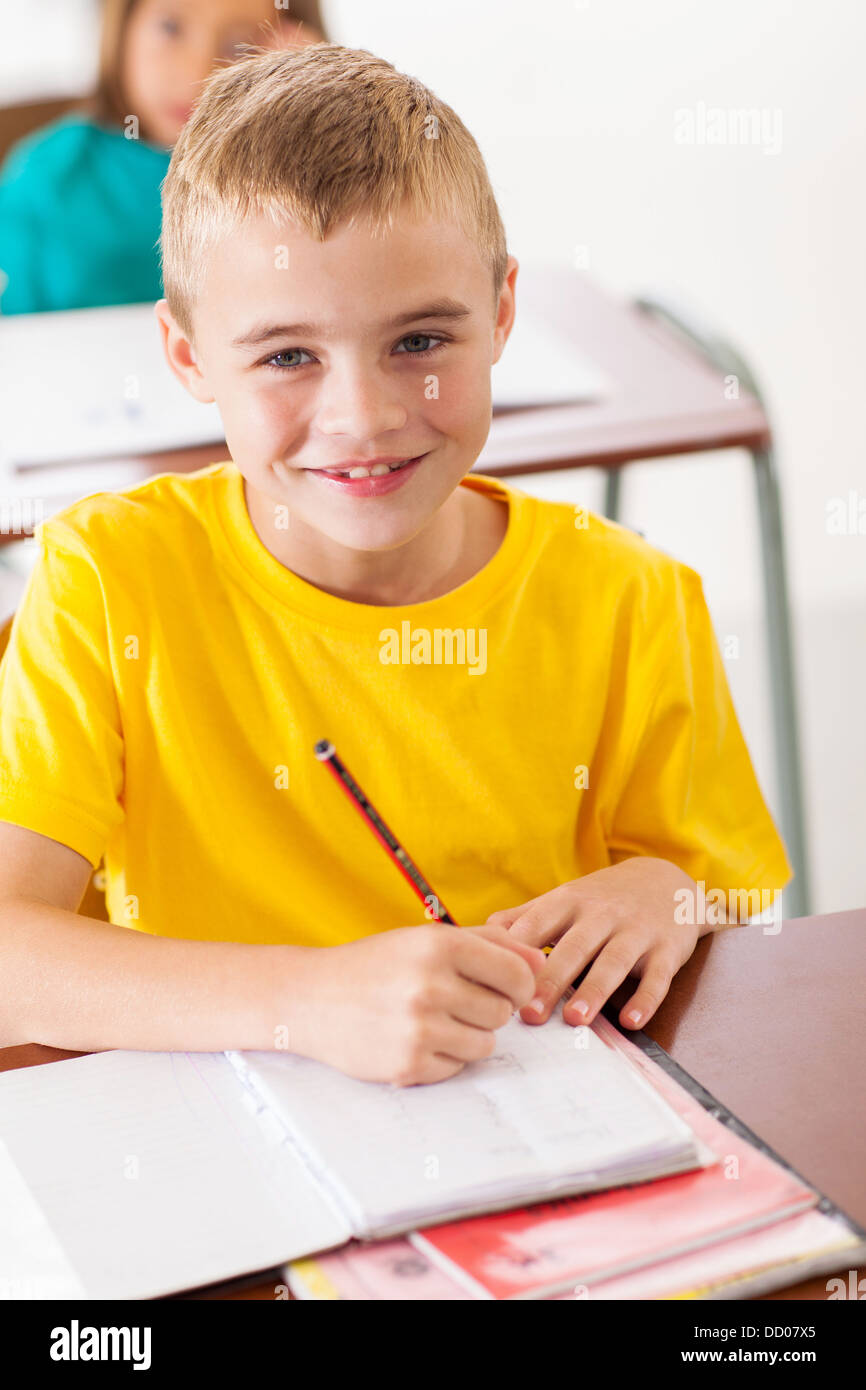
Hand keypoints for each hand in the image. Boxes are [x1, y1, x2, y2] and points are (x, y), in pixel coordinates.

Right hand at [301, 923, 544, 1085]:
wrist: (310, 998)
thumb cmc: (375, 965)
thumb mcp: (426, 938)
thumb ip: (489, 943)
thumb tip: (542, 960)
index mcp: (440, 945)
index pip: (518, 974)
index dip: (520, 984)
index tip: (505, 987)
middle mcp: (430, 985)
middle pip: (503, 1012)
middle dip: (486, 1008)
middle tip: (452, 1000)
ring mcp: (419, 1029)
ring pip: (486, 1043)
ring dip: (467, 1034)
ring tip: (433, 1019)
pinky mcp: (408, 1065)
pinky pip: (457, 1067)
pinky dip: (443, 1056)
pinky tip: (414, 1037)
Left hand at [484, 857, 701, 1031]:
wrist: (668, 880)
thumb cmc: (604, 898)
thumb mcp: (566, 898)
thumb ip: (525, 917)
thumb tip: (479, 936)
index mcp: (569, 901)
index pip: (538, 926)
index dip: (517, 955)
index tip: (496, 983)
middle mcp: (602, 914)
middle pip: (574, 948)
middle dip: (551, 980)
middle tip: (529, 1014)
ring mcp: (636, 931)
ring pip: (614, 962)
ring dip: (594, 991)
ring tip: (575, 1019)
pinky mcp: (667, 950)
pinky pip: (657, 977)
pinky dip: (646, 999)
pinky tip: (632, 1022)